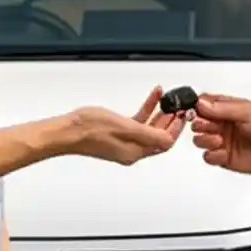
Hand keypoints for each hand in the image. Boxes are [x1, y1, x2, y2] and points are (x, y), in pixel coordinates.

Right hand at [65, 86, 187, 164]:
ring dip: (159, 112)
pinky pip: (137, 122)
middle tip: (178, 105)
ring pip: (149, 127)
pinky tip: (151, 98)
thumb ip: (149, 133)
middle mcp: (132, 150)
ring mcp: (124, 142)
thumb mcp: (126, 127)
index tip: (183, 114)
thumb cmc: (89, 129)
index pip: (164, 142)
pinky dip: (146, 110)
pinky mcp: (116, 134)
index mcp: (136, 152)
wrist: (66, 131)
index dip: (176, 128)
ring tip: (167, 99)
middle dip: (171, 119)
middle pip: (159, 135)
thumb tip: (168, 139)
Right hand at [191, 93, 250, 174]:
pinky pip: (208, 157)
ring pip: (199, 139)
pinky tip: (223, 152)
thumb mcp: (246, 111)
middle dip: (200, 124)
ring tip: (218, 140)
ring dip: (204, 140)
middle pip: (197, 122)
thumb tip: (201, 103)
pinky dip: (212, 155)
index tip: (194, 110)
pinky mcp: (223, 158)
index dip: (195, 107)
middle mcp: (222, 124)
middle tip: (210, 127)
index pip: (202, 104)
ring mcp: (221, 141)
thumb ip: (222, 108)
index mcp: (226, 108)